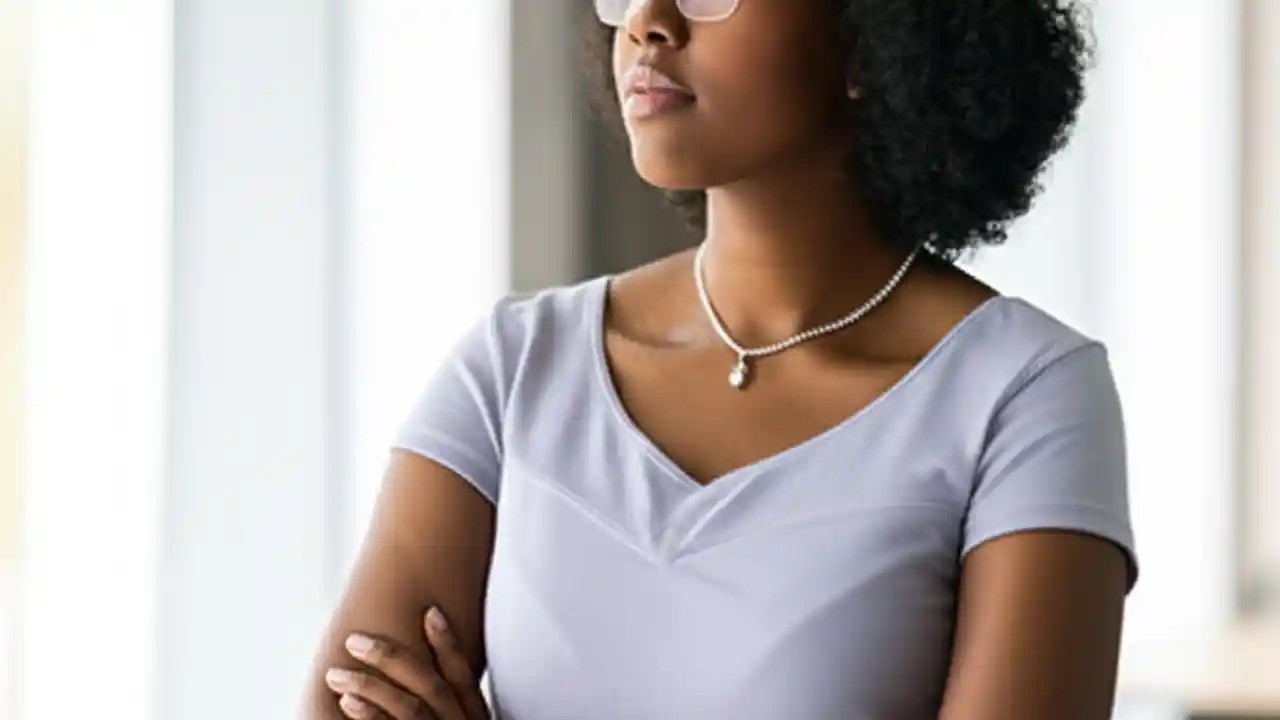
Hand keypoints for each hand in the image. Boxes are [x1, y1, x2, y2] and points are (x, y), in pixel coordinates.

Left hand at [325, 606, 489, 719]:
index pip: (463, 676)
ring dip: (369, 686)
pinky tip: (347, 702)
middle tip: (355, 641)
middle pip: (431, 686)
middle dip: (392, 659)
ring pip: (410, 708)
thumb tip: (424, 674)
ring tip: (336, 674)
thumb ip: (450, 707)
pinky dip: (369, 716)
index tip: (431, 611)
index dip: (448, 643)